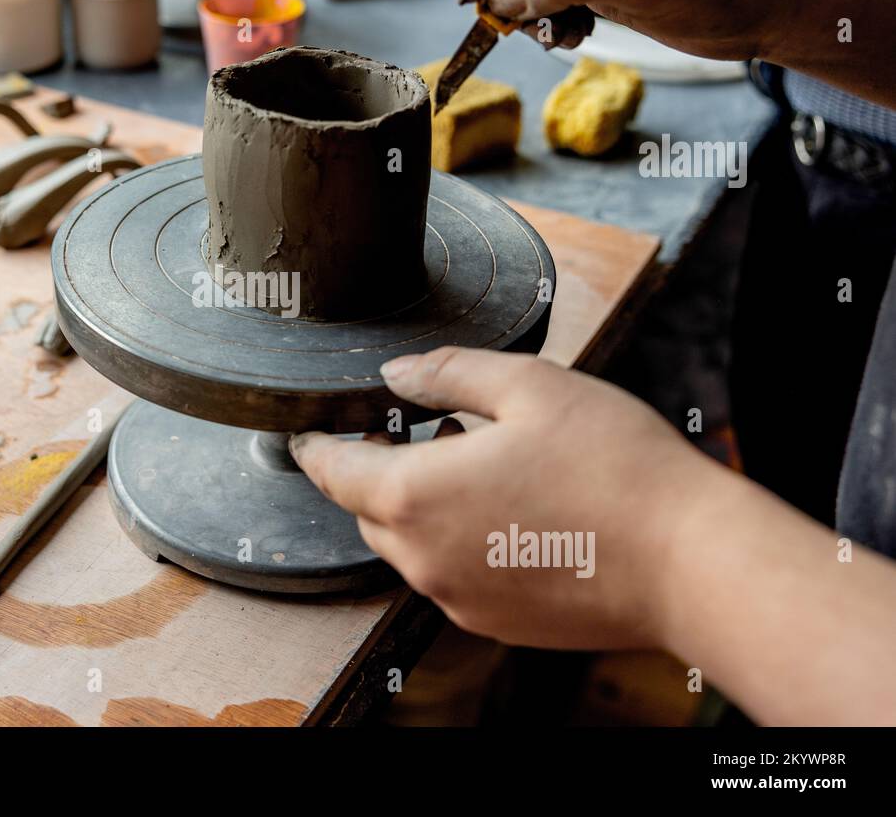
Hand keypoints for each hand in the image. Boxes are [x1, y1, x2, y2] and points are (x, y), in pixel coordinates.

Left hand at [289, 346, 743, 649]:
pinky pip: (451, 576)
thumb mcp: (529, 387)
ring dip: (424, 506)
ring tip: (483, 465)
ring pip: (411, 546)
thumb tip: (396, 375)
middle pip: (369, 511)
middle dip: (381, 470)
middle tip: (427, 432)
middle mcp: (423, 559)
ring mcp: (458, 599)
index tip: (307, 431)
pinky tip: (513, 512)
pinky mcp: (495, 623)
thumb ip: (448, 374)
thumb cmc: (616, 468)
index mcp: (414, 496)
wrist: (690, 562)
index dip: (315, 445)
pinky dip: (460, 542)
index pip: (333, 471)